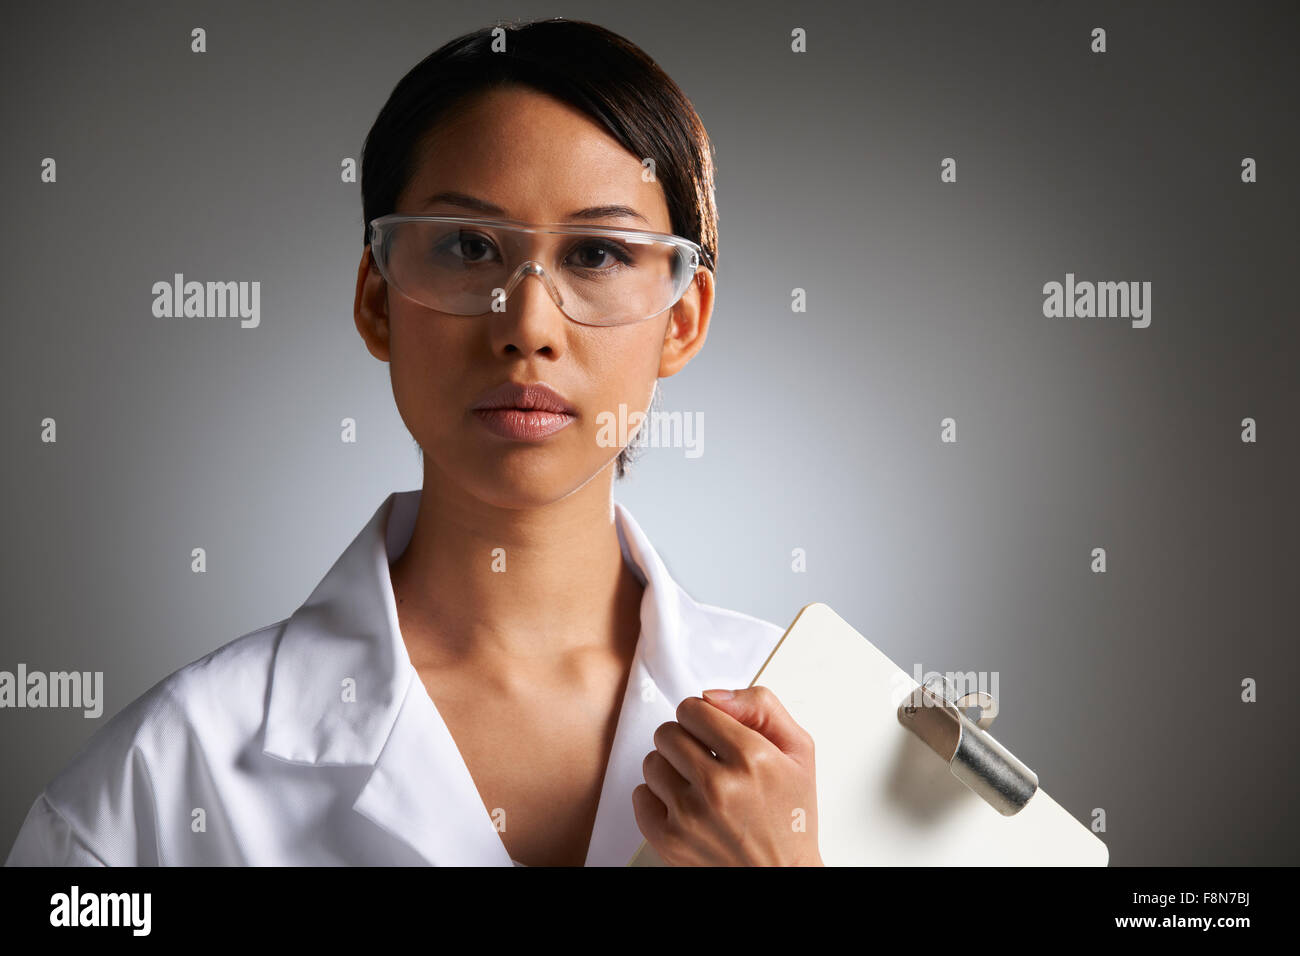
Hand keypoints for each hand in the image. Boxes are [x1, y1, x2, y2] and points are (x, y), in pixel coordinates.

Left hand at [632, 685, 822, 865]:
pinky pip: (640, 796)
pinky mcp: (670, 840)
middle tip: (706, 760)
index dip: (702, 717)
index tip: (713, 733)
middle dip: (685, 740)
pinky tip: (684, 805)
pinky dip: (657, 797)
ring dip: (671, 768)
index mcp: (751, 757)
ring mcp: (690, 815)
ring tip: (697, 784)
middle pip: (667, 732)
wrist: (781, 876)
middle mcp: (718, 786)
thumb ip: (761, 707)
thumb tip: (712, 695)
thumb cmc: (791, 817)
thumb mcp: (798, 751)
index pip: (693, 708)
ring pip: (652, 762)